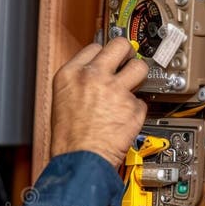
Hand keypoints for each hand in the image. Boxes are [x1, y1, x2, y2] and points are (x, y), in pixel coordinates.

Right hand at [51, 38, 147, 167]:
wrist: (80, 160)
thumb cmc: (68, 140)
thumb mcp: (62, 101)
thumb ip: (79, 83)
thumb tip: (94, 76)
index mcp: (71, 74)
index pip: (95, 47)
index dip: (104, 54)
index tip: (110, 58)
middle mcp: (94, 76)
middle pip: (120, 46)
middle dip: (127, 53)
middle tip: (129, 61)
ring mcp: (115, 90)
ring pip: (140, 67)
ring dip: (139, 76)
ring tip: (135, 86)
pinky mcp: (133, 107)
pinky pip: (142, 101)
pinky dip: (137, 109)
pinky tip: (127, 117)